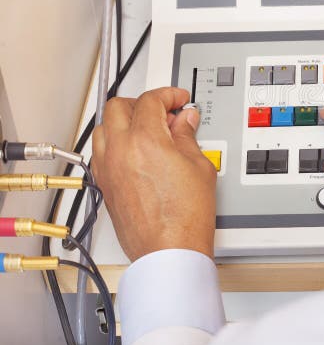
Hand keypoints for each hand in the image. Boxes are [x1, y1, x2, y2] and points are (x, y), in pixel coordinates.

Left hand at [92, 87, 216, 261]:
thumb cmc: (186, 217)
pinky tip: (135, 150)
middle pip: (118, 106)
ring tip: (147, 128)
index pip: (150, 100)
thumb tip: (185, 121)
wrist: (170, 249)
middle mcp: (119, 151)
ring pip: (103, 128)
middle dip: (141, 102)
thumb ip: (188, 136)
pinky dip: (115, 142)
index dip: (168, 94)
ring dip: (123, 120)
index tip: (179, 100)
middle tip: (163, 110)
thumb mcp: (199, 166)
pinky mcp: (105, 185)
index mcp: (145, 141)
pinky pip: (101, 151)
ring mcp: (108, 169)